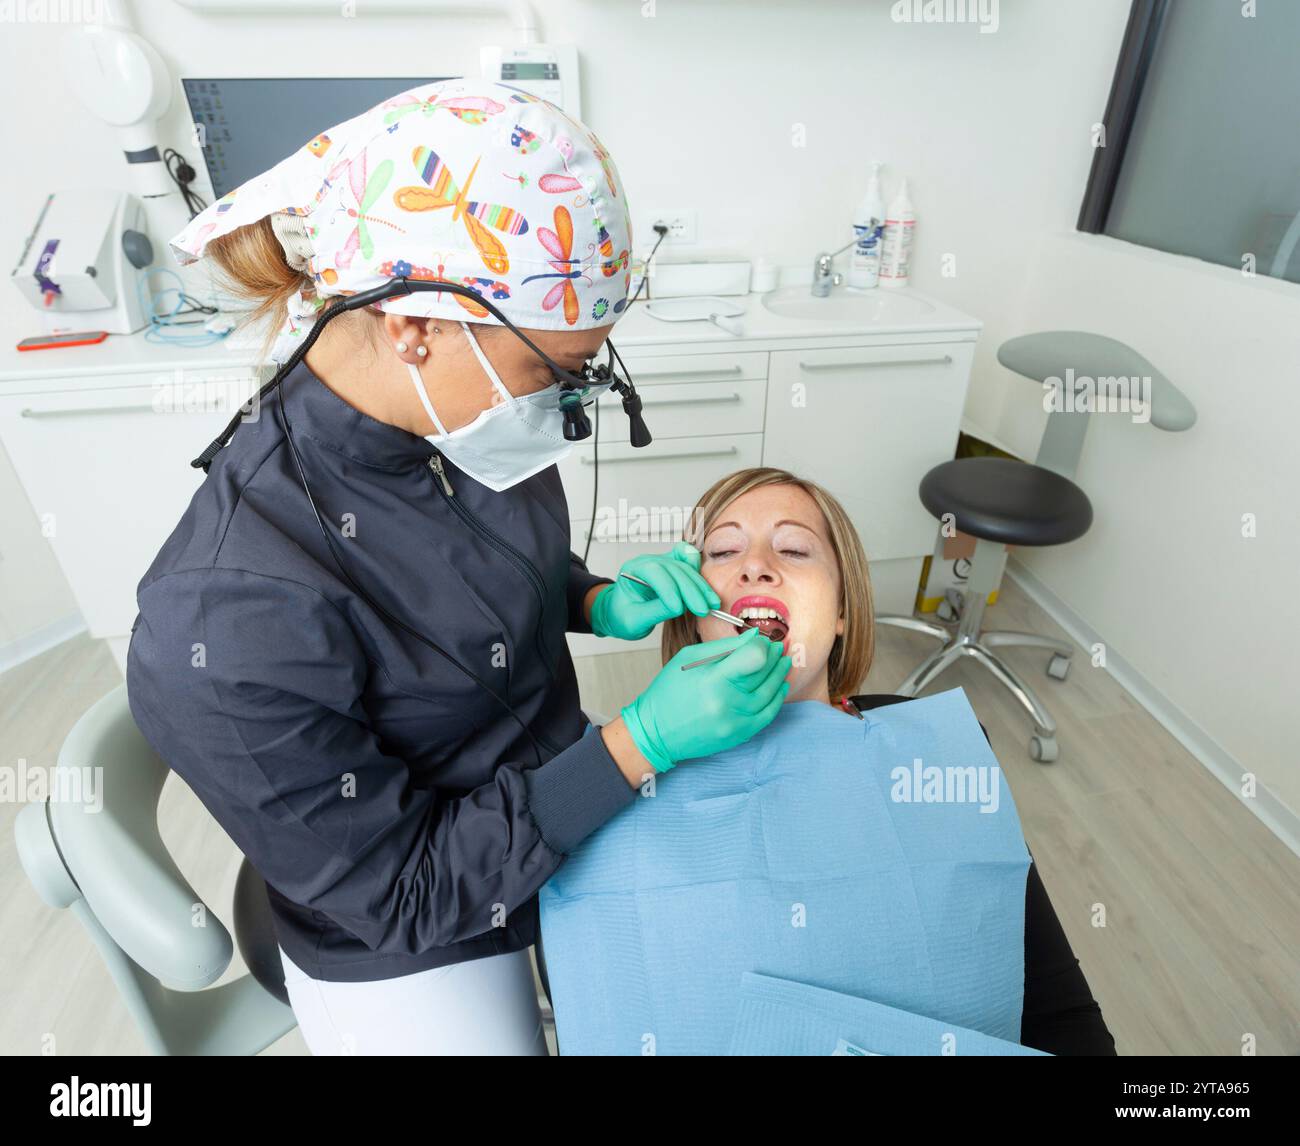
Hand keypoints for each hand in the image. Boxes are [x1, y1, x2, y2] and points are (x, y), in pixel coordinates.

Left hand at [589, 542, 721, 640]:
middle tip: (701, 610)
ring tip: (711, 604)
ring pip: (685, 568)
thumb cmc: (623, 616)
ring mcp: (662, 562)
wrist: (622, 612)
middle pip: (673, 569)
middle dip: (690, 590)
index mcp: (631, 570)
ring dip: (700, 587)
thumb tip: (679, 607)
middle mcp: (648, 562)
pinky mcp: (674, 567)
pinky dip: (699, 574)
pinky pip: (690, 563)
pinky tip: (707, 587)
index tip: (679, 609)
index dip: (668, 589)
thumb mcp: (633, 620)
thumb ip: (655, 611)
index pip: (652, 572)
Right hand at [620, 627, 791, 771]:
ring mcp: (735, 722)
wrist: (656, 732)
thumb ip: (724, 647)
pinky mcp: (739, 735)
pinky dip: (777, 699)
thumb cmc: (669, 691)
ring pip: (770, 694)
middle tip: (777, 647)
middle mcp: (727, 703)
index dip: (762, 646)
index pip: (753, 658)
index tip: (762, 640)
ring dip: (780, 675)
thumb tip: (753, 637)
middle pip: (764, 675)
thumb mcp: (689, 659)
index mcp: (712, 680)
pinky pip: (767, 715)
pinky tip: (780, 685)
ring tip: (783, 662)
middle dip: (774, 657)